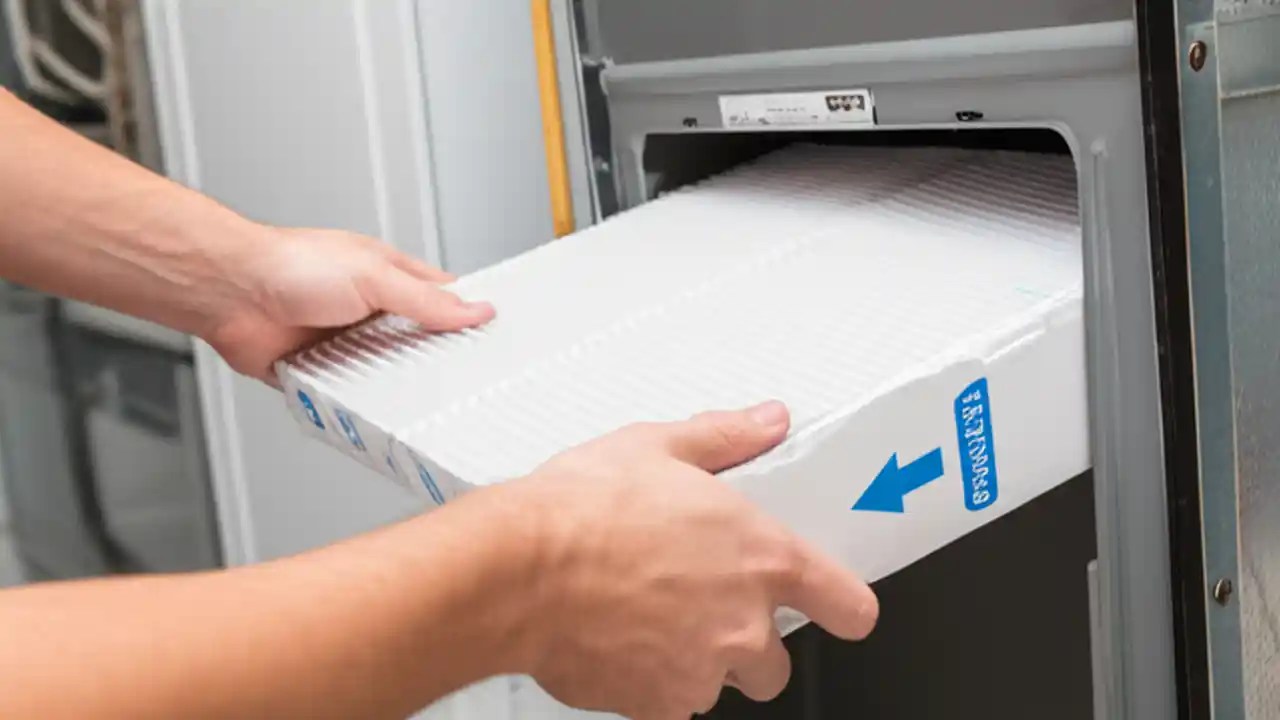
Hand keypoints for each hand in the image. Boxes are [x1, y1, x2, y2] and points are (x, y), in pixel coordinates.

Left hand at [203, 227, 493, 381]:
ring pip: (384, 375)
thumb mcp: (375, 277)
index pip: (442, 298)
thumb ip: (426, 300)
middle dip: (434, 362)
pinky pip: (345, 396)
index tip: (491, 342)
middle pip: (416, 343)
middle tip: (459, 384)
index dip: (467, 318)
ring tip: (416, 402)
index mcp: (388, 278)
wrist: (230, 292)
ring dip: (393, 386)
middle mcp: (367, 311)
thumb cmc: (290, 265)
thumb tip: (475, 310)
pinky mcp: (316, 372)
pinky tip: (368, 411)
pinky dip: (354, 405)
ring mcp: (342, 343)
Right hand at [511, 402, 878, 719]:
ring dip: (699, 662)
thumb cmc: (581, 510)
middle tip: (702, 606)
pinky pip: (671, 704)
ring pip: (721, 684)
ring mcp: (702, 670)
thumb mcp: (658, 447)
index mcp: (761, 557)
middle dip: (749, 643)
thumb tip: (768, 421)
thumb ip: (726, 438)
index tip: (834, 606)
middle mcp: (743, 624)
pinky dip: (652, 683)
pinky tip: (620, 641)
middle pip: (780, 663)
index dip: (844, 607)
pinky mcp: (657, 704)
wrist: (516, 570)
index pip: (848, 605)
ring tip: (649, 618)